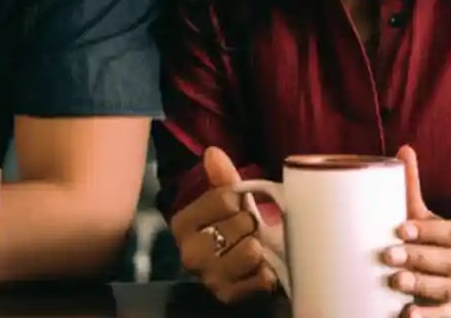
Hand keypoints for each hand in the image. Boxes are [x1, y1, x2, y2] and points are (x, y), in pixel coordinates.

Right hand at [169, 147, 277, 303]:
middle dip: (252, 224)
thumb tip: (212, 152)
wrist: (252, 267)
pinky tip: (263, 269)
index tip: (240, 207)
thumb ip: (223, 178)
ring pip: (250, 250)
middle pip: (239, 223)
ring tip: (258, 249)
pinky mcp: (229, 297)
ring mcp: (209, 278)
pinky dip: (268, 273)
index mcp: (183, 224)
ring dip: (261, 248)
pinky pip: (260, 278)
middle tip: (250, 231)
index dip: (240, 200)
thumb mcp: (232, 202)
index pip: (223, 199)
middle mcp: (189, 253)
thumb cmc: (239, 230)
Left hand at [382, 146, 450, 317]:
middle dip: (419, 258)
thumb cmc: (433, 238)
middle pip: (449, 263)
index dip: (428, 232)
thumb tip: (403, 149)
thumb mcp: (424, 213)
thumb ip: (412, 185)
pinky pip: (446, 316)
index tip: (400, 228)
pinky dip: (429, 317)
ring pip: (448, 289)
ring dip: (422, 286)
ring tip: (395, 282)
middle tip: (389, 255)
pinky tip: (408, 315)